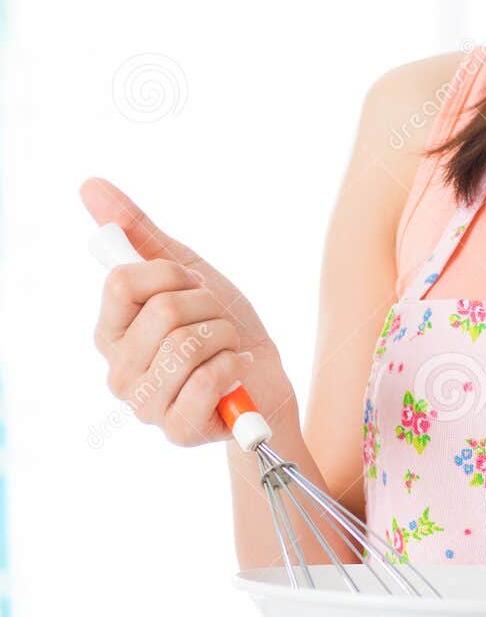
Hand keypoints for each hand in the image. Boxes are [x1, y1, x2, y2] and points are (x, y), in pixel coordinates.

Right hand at [82, 176, 295, 445]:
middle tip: (217, 323)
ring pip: (188, 344)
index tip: (191, 285)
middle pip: (164, 311)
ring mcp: (144, 406)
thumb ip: (139, 233)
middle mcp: (117, 372)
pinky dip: (235, 365)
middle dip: (209, 307)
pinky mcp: (176, 431)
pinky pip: (207, 380)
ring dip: (225, 336)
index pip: (121, 282)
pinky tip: (237, 371)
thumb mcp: (186, 273)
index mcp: (110, 332)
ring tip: (228, 348)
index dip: (171, 275)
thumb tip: (90, 185)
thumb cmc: (220, 326)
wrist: (264, 379)